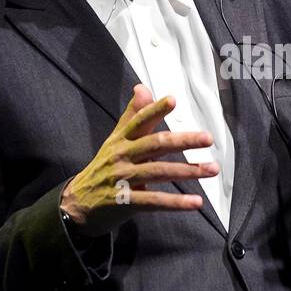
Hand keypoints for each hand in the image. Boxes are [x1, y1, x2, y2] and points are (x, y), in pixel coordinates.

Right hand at [60, 85, 217, 235]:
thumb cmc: (104, 167)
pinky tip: (196, 202)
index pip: (140, 121)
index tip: (173, 100)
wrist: (78, 202)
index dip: (155, 110)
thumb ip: (133, 115)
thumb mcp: (115, 139)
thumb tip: (142, 88)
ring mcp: (123, 179)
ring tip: (212, 169)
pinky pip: (154, 201)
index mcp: (121, 139)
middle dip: (183, 140)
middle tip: (208, 138)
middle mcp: (122, 156)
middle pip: (155, 144)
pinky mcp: (125, 202)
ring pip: (159, 172)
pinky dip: (176, 202)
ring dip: (188, 171)